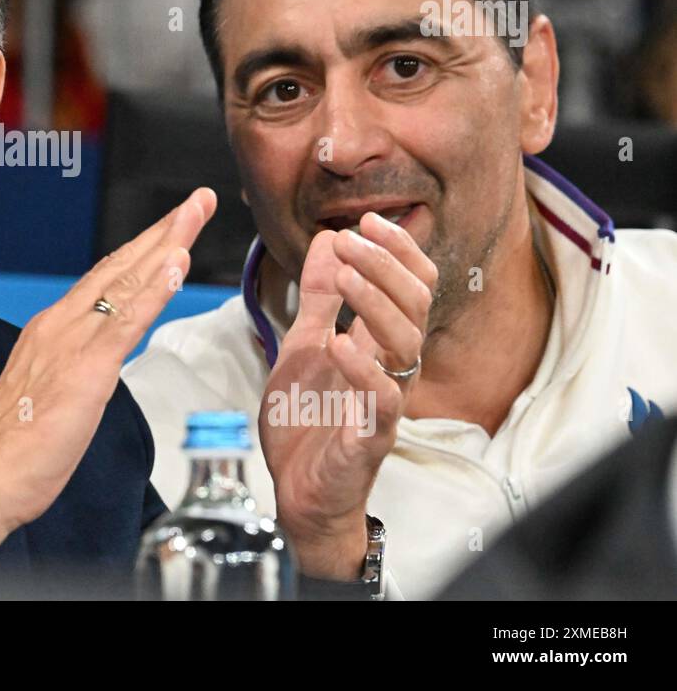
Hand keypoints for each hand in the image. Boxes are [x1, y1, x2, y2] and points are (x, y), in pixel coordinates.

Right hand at [0, 187, 217, 591]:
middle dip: (162, 230)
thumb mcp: (48, 396)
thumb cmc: (12, 450)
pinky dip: (157, 286)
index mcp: (50, 329)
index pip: (104, 279)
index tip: (168, 228)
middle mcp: (60, 324)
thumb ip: (73, 371)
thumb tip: (96, 368)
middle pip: (120, 266)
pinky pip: (129, 318)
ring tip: (195, 212)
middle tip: (196, 201)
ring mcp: (73, 342)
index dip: (140, 250)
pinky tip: (178, 261)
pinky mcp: (87, 368)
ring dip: (166, 242)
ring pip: (127, 281)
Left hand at [258, 211, 436, 578]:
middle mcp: (392, 367)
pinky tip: (338, 342)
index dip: (397, 250)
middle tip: (352, 239)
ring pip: (405, 343)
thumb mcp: (303, 344)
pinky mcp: (370, 436)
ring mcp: (385, 401)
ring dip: (375, 303)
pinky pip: (382, 398)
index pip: (410, 285)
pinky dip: (361, 367)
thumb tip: (328, 240)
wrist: (297, 492)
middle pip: (415, 304)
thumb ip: (318, 298)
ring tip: (345, 276)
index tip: (368, 219)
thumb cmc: (308, 421)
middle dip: (386, 265)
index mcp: (379, 343)